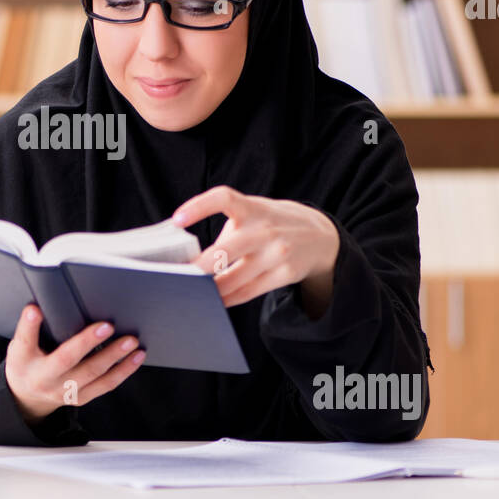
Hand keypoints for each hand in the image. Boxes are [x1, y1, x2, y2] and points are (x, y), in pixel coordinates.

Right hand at [4, 305, 145, 424]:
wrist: (27, 397)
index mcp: (28, 364)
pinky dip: (123, 371)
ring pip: (94, 375)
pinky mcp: (81, 397)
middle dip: (89, 343)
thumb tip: (37, 307)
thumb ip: (28, 329)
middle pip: (69, 361)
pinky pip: (106, 385)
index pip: (27, 342)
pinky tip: (135, 357)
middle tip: (108, 326)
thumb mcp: (19, 346)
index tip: (37, 310)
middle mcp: (47, 380)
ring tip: (131, 342)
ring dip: (116, 357)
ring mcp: (66, 392)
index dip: (32, 325)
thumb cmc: (26, 363)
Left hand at [172, 184, 339, 313]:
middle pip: (226, 250)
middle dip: (200, 267)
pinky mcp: (285, 273)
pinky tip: (216, 300)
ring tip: (194, 292)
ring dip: (211, 289)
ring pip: (235, 278)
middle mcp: (264, 229)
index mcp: (252, 208)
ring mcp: (277, 252)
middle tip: (179, 276)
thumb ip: (228, 227)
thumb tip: (192, 256)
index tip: (177, 219)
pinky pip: (249, 291)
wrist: (321, 236)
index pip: (224, 198)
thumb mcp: (254, 211)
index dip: (199, 206)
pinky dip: (229, 298)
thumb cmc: (273, 222)